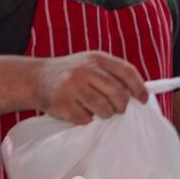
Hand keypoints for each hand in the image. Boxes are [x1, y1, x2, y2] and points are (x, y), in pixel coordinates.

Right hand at [31, 51, 147, 124]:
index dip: (139, 88)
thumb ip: (112, 74)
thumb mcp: (90, 64)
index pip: (127, 72)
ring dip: (106, 114)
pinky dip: (86, 120)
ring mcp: (72, 87)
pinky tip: (80, 112)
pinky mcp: (62, 104)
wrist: (35, 78)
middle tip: (119, 110)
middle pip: (118, 93)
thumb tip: (138, 94)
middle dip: (122, 106)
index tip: (144, 100)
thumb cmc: (71, 74)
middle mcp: (85, 70)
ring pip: (104, 109)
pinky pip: (85, 119)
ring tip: (99, 111)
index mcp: (96, 58)